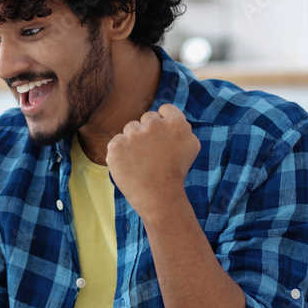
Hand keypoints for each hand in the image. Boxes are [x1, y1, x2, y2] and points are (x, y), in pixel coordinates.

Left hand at [105, 103, 199, 219]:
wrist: (159, 197)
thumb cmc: (176, 172)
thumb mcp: (191, 145)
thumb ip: (181, 126)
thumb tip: (168, 117)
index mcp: (175, 123)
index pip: (165, 110)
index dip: (164, 123)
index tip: (163, 138)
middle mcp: (154, 124)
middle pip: (147, 118)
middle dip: (149, 132)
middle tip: (153, 153)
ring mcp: (133, 134)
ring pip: (131, 129)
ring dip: (134, 141)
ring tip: (142, 161)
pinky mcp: (116, 145)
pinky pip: (117, 141)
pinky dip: (121, 153)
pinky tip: (131, 165)